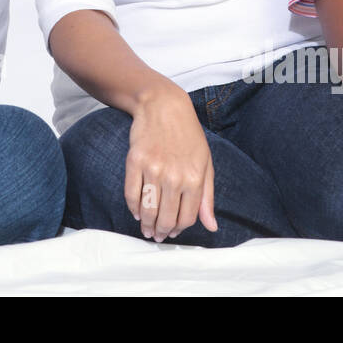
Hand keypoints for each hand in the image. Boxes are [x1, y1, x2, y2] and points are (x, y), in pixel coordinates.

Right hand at [124, 84, 218, 241]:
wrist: (163, 106)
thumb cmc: (187, 134)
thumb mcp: (205, 163)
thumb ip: (207, 197)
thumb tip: (211, 226)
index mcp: (194, 178)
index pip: (187, 217)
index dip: (180, 229)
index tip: (174, 232)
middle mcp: (174, 176)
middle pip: (166, 217)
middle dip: (161, 231)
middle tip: (158, 236)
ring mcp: (153, 169)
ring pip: (148, 209)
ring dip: (147, 224)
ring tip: (147, 229)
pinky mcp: (135, 161)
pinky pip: (131, 193)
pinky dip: (133, 207)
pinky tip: (137, 212)